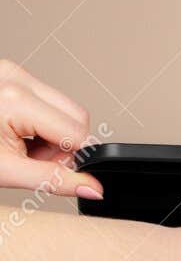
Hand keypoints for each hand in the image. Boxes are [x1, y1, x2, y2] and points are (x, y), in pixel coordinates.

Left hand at [0, 59, 100, 197]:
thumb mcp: (6, 171)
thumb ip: (54, 180)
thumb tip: (92, 188)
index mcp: (16, 100)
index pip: (78, 133)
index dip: (70, 157)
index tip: (47, 168)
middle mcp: (17, 78)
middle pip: (76, 116)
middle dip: (61, 144)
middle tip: (29, 157)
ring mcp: (12, 72)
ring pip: (64, 107)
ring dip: (51, 132)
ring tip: (18, 144)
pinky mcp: (9, 73)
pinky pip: (45, 98)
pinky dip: (37, 120)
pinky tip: (14, 130)